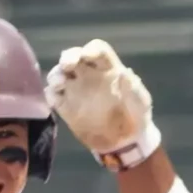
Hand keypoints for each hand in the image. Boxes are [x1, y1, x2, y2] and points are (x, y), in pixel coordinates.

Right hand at [46, 39, 153, 154]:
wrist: (125, 142)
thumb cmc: (137, 118)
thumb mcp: (141, 103)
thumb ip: (133, 88)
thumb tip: (124, 73)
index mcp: (108, 68)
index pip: (97, 51)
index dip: (91, 50)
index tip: (86, 55)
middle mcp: (89, 75)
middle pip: (74, 57)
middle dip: (68, 57)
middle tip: (66, 64)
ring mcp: (76, 90)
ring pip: (59, 74)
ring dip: (56, 75)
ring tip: (59, 83)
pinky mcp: (67, 107)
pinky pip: (53, 96)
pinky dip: (51, 94)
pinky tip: (55, 99)